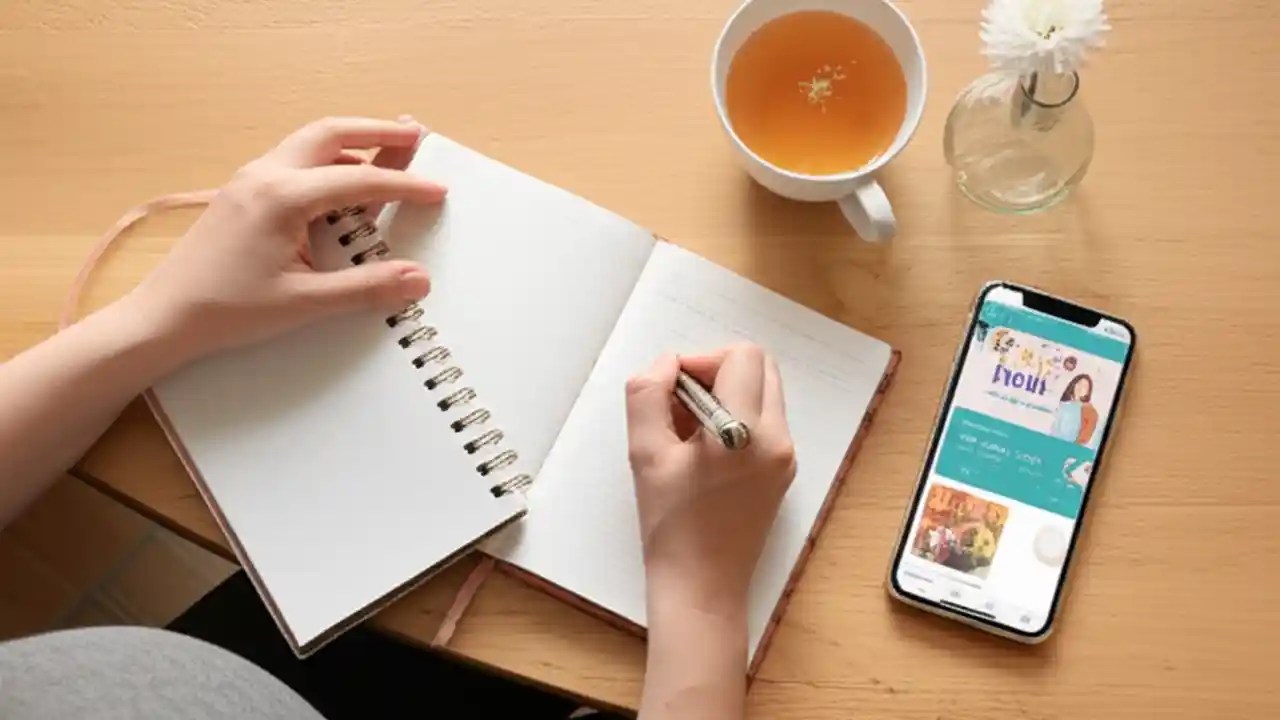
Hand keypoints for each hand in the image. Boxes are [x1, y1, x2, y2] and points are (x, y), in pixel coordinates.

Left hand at [127, 116, 445, 364]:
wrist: (165, 316)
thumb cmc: (226, 309)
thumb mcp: (304, 303)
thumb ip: (366, 288)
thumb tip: (417, 279)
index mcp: (283, 197)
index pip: (359, 181)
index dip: (404, 186)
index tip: (437, 190)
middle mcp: (265, 176)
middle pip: (331, 133)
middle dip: (377, 131)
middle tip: (414, 136)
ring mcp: (249, 181)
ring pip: (310, 144)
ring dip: (351, 145)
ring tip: (387, 157)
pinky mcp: (242, 194)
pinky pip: (293, 163)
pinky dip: (327, 165)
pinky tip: (342, 191)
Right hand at [625, 343, 796, 611]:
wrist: (701, 587)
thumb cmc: (671, 527)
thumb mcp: (644, 454)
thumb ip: (648, 395)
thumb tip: (667, 364)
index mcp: (748, 432)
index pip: (742, 356)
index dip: (701, 360)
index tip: (671, 391)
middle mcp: (778, 440)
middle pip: (761, 367)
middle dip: (717, 371)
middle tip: (678, 404)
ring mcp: (785, 457)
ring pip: (762, 393)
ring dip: (724, 394)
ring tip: (685, 432)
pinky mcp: (781, 472)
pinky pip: (763, 422)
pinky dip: (733, 418)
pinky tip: (699, 451)